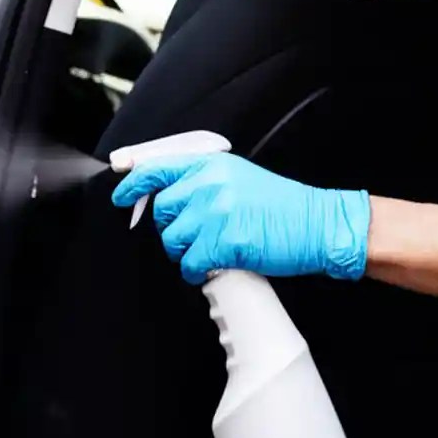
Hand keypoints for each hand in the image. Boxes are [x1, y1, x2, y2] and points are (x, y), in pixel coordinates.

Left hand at [110, 153, 369, 283]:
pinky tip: (210, 268)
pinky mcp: (223, 242)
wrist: (317, 224)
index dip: (132, 184)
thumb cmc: (282, 205)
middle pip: (161, 210)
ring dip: (184, 252)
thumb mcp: (239, 177)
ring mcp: (214, 213)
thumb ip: (203, 181)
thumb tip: (167, 196)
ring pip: (172, 240)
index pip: (156, 169)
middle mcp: (208, 185)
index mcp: (211, 166)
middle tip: (192, 236)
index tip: (120, 195)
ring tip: (206, 252)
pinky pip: (190, 263)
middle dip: (171, 228)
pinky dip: (195, 271)